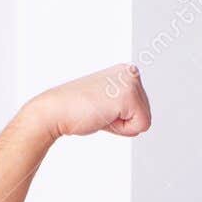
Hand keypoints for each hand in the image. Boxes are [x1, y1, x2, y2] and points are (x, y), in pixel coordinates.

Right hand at [25, 63, 151, 139]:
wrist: (55, 111)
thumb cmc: (76, 110)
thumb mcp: (107, 102)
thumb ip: (125, 106)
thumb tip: (141, 118)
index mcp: (127, 72)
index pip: (142, 109)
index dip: (122, 118)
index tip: (100, 108)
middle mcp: (131, 72)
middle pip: (145, 114)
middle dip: (123, 122)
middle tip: (99, 112)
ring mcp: (131, 82)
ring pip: (144, 121)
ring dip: (121, 125)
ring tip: (101, 112)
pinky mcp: (128, 96)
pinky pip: (140, 126)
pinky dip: (121, 129)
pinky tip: (103, 115)